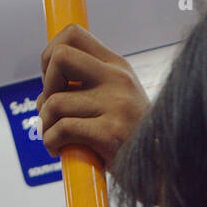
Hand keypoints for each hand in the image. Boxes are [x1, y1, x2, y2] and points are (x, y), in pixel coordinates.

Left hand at [37, 25, 148, 168]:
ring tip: (55, 137)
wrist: (161, 171)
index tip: (53, 82)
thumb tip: (48, 82)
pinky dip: (51, 141)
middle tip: (52, 109)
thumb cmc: (133, 141)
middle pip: (59, 57)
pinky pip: (62, 129)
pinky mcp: (110, 133)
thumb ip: (92, 85)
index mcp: (117, 67)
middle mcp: (117, 79)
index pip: (72, 34)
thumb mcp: (120, 100)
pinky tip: (58, 150)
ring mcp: (115, 105)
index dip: (50, 54)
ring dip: (45, 124)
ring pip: (54, 102)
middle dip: (45, 85)